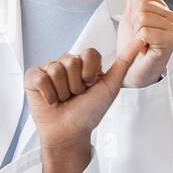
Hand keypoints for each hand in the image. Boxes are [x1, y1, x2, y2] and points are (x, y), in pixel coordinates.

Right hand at [24, 39, 145, 152]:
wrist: (71, 133)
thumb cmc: (90, 112)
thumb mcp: (111, 86)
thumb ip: (124, 61)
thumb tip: (140, 39)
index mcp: (84, 63)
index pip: (89, 53)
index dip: (91, 73)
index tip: (91, 87)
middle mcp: (65, 63)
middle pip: (71, 60)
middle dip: (76, 84)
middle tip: (75, 96)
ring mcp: (48, 69)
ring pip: (56, 69)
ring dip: (62, 91)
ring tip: (64, 100)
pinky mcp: (32, 77)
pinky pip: (40, 76)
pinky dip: (48, 93)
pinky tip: (51, 101)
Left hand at [116, 0, 172, 87]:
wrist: (130, 71)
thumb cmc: (131, 46)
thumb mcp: (129, 19)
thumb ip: (134, 0)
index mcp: (164, 9)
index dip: (131, 10)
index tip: (135, 27)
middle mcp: (172, 17)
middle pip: (142, 5)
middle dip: (132, 22)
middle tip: (137, 37)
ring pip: (143, 17)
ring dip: (135, 33)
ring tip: (141, 43)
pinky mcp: (170, 42)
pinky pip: (146, 31)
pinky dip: (139, 42)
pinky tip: (144, 49)